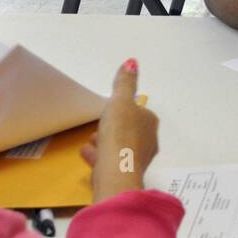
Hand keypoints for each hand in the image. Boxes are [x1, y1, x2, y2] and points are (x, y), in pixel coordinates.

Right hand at [81, 59, 158, 201]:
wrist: (116, 172)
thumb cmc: (120, 133)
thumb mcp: (120, 101)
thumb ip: (125, 83)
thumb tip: (132, 62)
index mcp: (150, 123)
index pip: (138, 113)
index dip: (124, 111)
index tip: (111, 110)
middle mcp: (148, 142)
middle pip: (129, 131)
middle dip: (114, 128)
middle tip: (99, 127)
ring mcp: (137, 160)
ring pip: (120, 147)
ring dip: (105, 142)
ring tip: (90, 140)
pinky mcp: (124, 174)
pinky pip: (111, 162)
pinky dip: (99, 157)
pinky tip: (86, 154)